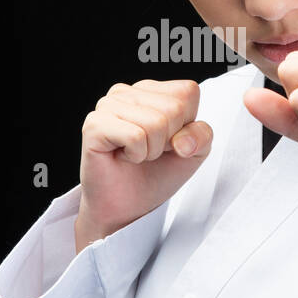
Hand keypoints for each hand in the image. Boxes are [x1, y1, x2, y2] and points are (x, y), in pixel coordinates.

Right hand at [77, 79, 212, 251]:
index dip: (186, 125)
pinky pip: (135, 136)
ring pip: (156, 122)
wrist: (126, 208)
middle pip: (174, 107)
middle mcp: (127, 92)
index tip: (168, 142)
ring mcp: (107, 106)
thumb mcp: (194, 152)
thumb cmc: (156, 174)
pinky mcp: (94, 126)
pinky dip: (136, 155)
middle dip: (169, 140)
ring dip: (152, 150)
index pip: (188, 92)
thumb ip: (202, 135)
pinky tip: (123, 157)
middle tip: (149, 151)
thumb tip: (182, 140)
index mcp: (151, 90)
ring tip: (136, 154)